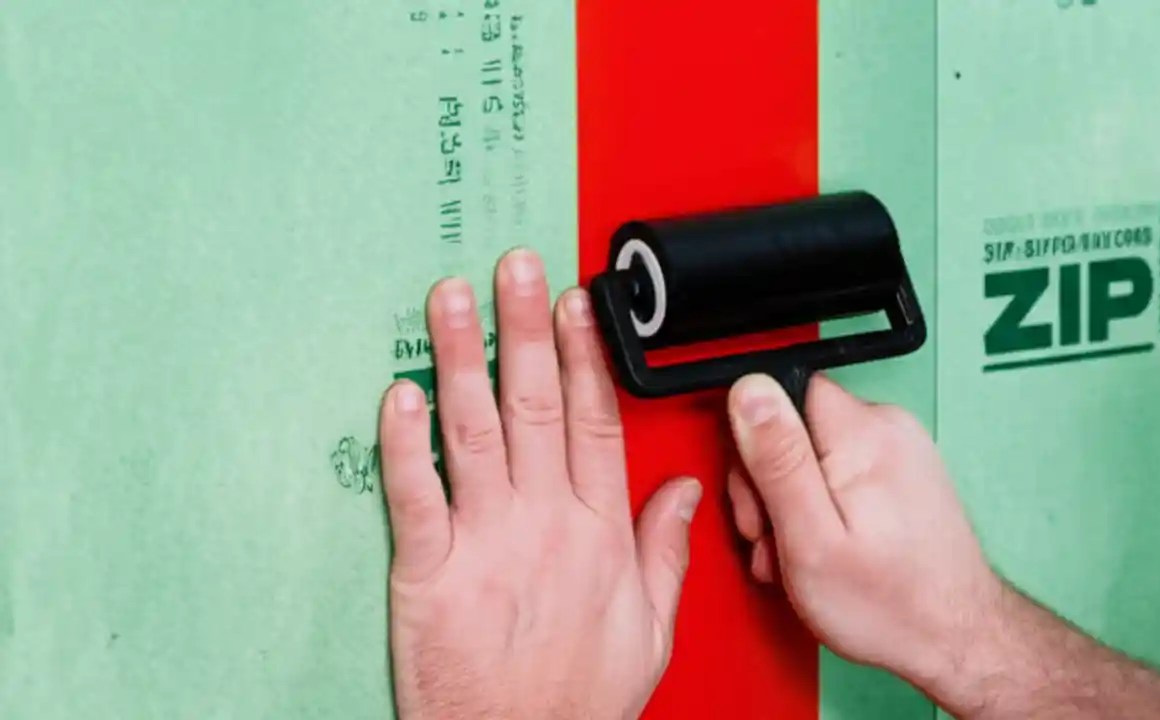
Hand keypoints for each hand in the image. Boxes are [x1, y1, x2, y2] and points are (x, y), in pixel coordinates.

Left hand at [379, 249, 702, 719]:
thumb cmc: (576, 699)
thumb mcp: (651, 629)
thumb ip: (665, 550)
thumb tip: (685, 490)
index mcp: (598, 531)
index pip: (594, 419)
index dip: (584, 354)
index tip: (577, 304)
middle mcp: (545, 523)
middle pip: (534, 404)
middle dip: (524, 327)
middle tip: (516, 267)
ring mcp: (486, 543)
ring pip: (474, 429)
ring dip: (462, 355)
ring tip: (452, 298)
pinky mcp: (429, 573)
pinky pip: (415, 494)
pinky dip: (404, 440)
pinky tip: (401, 391)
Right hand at [724, 373, 1000, 691]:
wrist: (954, 639)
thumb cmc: (889, 603)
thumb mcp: (811, 539)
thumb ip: (777, 459)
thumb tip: (750, 389)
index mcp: (861, 434)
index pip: (782, 391)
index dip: (755, 444)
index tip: (761, 496)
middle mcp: (886, 428)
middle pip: (793, 424)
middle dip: (769, 483)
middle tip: (775, 536)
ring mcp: (898, 449)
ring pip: (811, 451)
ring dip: (790, 502)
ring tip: (799, 552)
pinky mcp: (901, 472)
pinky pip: (838, 469)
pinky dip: (819, 506)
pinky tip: (822, 547)